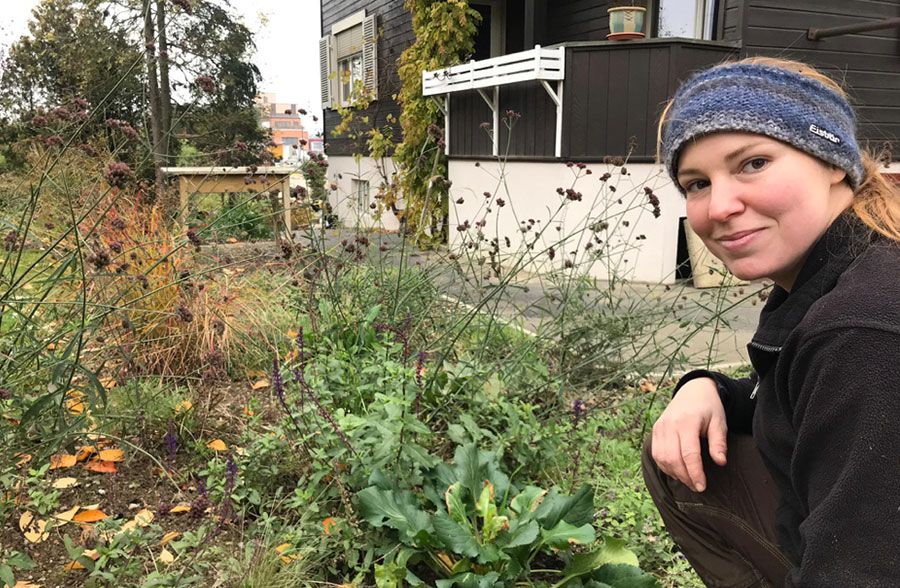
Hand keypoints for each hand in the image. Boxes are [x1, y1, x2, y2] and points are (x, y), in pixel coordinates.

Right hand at [651, 377, 727, 491]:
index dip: (695, 473)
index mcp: (687, 421)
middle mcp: (670, 424)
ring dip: (675, 473)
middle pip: (673, 458)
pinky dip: (665, 466)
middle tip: (697, 486)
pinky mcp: (655, 430)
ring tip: (688, 480)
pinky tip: (677, 471)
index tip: (702, 486)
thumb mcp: (719, 422)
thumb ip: (719, 443)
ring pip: (662, 458)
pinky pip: (656, 454)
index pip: (689, 454)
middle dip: (685, 477)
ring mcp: (660, 427)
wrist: (693, 391)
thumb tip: (720, 462)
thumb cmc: (709, 408)